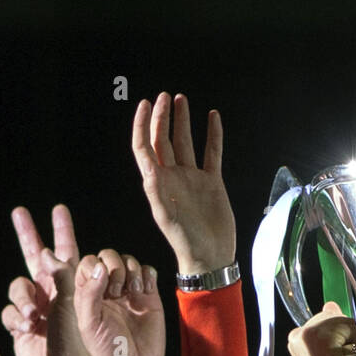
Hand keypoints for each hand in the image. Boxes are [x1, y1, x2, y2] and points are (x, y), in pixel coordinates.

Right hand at [0, 205, 99, 355]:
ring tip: (34, 316)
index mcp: (68, 287)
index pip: (65, 252)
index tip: (60, 210)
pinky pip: (10, 313)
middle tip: (19, 211)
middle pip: (33, 257)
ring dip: (22, 299)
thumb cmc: (77, 344)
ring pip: (17, 287)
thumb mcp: (74, 306)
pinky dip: (16, 319)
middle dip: (27, 234)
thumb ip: (63, 277)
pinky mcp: (21, 326)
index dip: (62, 231)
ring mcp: (35, 308)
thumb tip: (48, 252)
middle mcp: (51, 293)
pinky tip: (28, 330)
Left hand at [74, 252, 164, 355]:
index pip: (89, 263)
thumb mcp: (88, 322)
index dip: (96, 269)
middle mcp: (108, 289)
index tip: (102, 291)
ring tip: (133, 293)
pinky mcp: (149, 297)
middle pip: (109, 256)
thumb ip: (88, 292)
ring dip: (131, 270)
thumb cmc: (107, 350)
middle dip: (114, 268)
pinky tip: (144, 292)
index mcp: (88, 293)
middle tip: (117, 292)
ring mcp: (129, 292)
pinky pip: (148, 271)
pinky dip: (147, 275)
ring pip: (129, 261)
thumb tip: (100, 265)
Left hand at [132, 93, 234, 276]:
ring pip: (185, 142)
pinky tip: (212, 118)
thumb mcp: (167, 219)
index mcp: (157, 183)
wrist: (211, 258)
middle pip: (163, 140)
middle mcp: (173, 177)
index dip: (142, 125)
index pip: (144, 147)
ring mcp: (192, 179)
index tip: (145, 104)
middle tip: (164, 97)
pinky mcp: (211, 183)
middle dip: (162, 117)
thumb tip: (149, 169)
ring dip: (182, 121)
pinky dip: (213, 135)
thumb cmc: (186, 243)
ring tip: (180, 100)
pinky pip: (211, 153)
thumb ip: (157, 193)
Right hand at [287, 302, 355, 355]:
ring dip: (351, 338)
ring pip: (341, 319)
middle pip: (331, 315)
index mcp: (297, 338)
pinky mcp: (320, 336)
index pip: (323, 318)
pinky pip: (349, 325)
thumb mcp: (333, 349)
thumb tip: (330, 303)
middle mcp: (298, 334)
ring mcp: (308, 333)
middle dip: (344, 335)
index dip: (337, 334)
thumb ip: (330, 325)